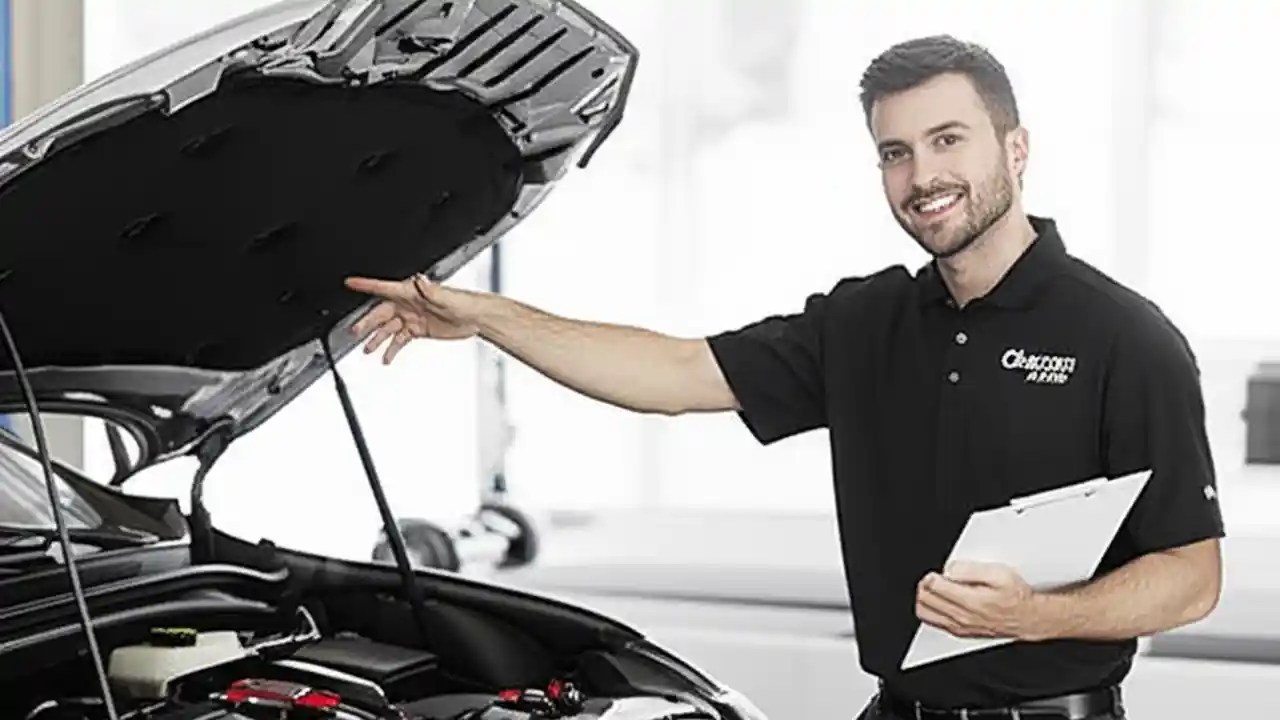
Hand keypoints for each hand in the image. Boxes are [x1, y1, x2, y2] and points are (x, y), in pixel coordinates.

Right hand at [345, 273, 479, 363]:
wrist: (475, 318)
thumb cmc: (464, 302)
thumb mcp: (446, 297)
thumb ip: (430, 290)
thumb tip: (420, 280)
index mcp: (411, 292)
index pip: (384, 287)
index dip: (365, 285)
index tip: (350, 283)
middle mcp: (408, 304)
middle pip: (381, 312)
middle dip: (367, 322)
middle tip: (355, 332)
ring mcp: (412, 317)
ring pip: (388, 328)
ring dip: (377, 339)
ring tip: (367, 349)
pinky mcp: (418, 330)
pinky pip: (400, 340)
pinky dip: (392, 349)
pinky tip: (386, 358)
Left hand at [915, 561, 1045, 640]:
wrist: (1028, 618)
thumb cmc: (1016, 596)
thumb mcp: (1000, 573)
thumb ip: (972, 569)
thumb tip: (950, 569)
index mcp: (971, 601)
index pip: (934, 588)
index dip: (931, 576)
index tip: (936, 572)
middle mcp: (962, 617)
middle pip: (926, 600)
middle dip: (925, 586)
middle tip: (933, 578)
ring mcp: (960, 626)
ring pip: (926, 614)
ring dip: (924, 598)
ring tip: (933, 589)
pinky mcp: (961, 632)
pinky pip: (935, 623)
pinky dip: (930, 611)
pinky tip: (939, 602)